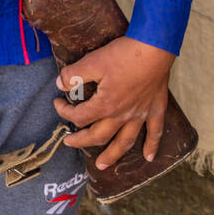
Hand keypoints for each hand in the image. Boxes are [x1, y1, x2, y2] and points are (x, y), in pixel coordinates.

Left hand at [52, 36, 174, 169]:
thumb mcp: (93, 61)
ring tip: (102, 165)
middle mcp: (122, 115)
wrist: (154, 49)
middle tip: (69, 143)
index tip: (58, 103)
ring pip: (125, 141)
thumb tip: (59, 84)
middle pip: (98, 136)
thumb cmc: (123, 54)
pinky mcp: (155, 108)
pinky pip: (155, 132)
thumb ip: (74, 74)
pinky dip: (153, 145)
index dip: (65, 112)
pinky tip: (149, 157)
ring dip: (112, 155)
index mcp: (106, 105)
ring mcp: (140, 114)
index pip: (80, 117)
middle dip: (81, 141)